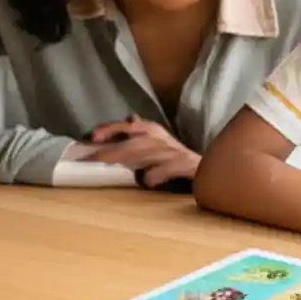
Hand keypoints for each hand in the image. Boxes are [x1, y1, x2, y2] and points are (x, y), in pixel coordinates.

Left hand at [83, 116, 200, 187]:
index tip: (93, 137)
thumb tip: (129, 117)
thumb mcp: (158, 138)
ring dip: (127, 160)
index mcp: (154, 130)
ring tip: (108, 166)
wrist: (208, 166)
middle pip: (133, 143)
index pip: (129, 126)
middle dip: (112, 150)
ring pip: (146, 155)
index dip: (111, 129)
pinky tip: (147, 182)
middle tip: (91, 158)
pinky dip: (155, 176)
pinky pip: (165, 170)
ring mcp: (173, 153)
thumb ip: (141, 130)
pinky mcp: (184, 166)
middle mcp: (162, 139)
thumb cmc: (176, 155)